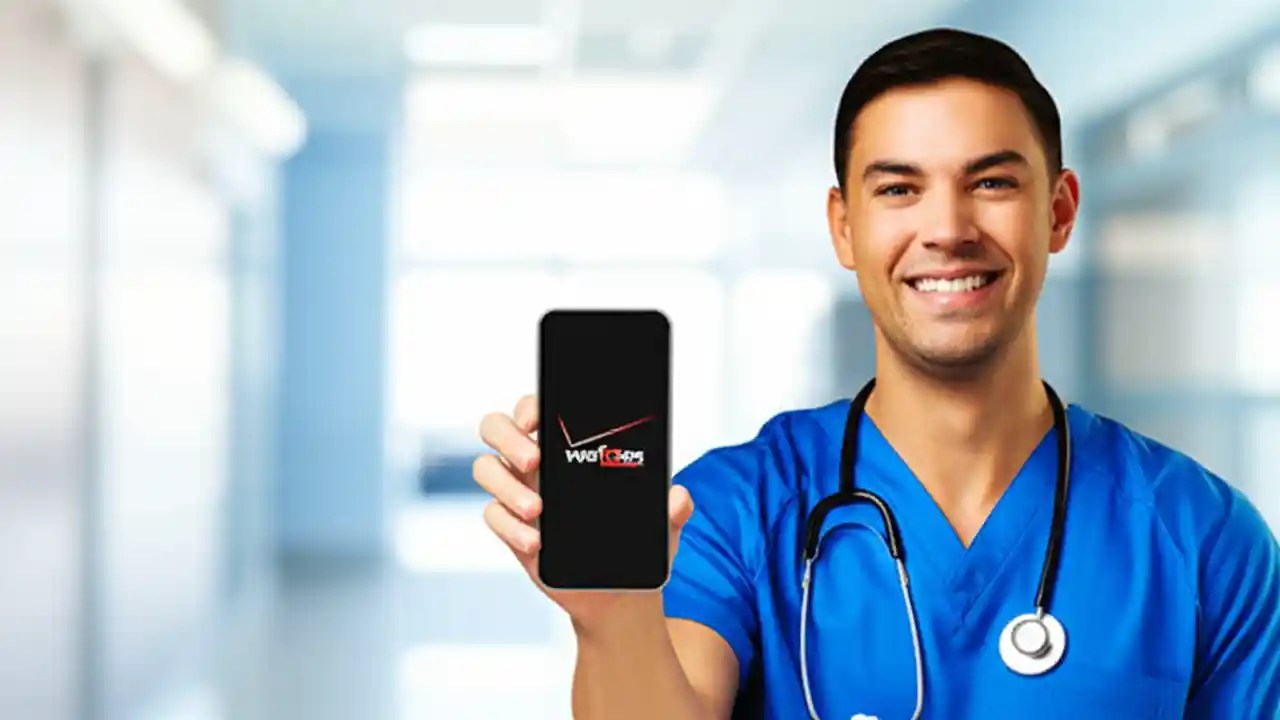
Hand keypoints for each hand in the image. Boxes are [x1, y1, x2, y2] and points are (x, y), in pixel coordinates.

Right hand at [474, 394, 693, 628]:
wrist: (615, 595)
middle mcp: (536, 464)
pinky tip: (535, 542)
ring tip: (535, 511)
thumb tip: (679, 496)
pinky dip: (508, 527)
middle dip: (508, 437)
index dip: (530, 405)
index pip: (536, 409)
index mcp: (569, 448)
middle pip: (496, 427)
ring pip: (485, 467)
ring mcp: (518, 493)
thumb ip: (673, 509)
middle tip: (534, 461)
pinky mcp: (510, 527)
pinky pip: (491, 515)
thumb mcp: (660, 526)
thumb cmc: (634, 546)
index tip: (538, 419)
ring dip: (505, 486)